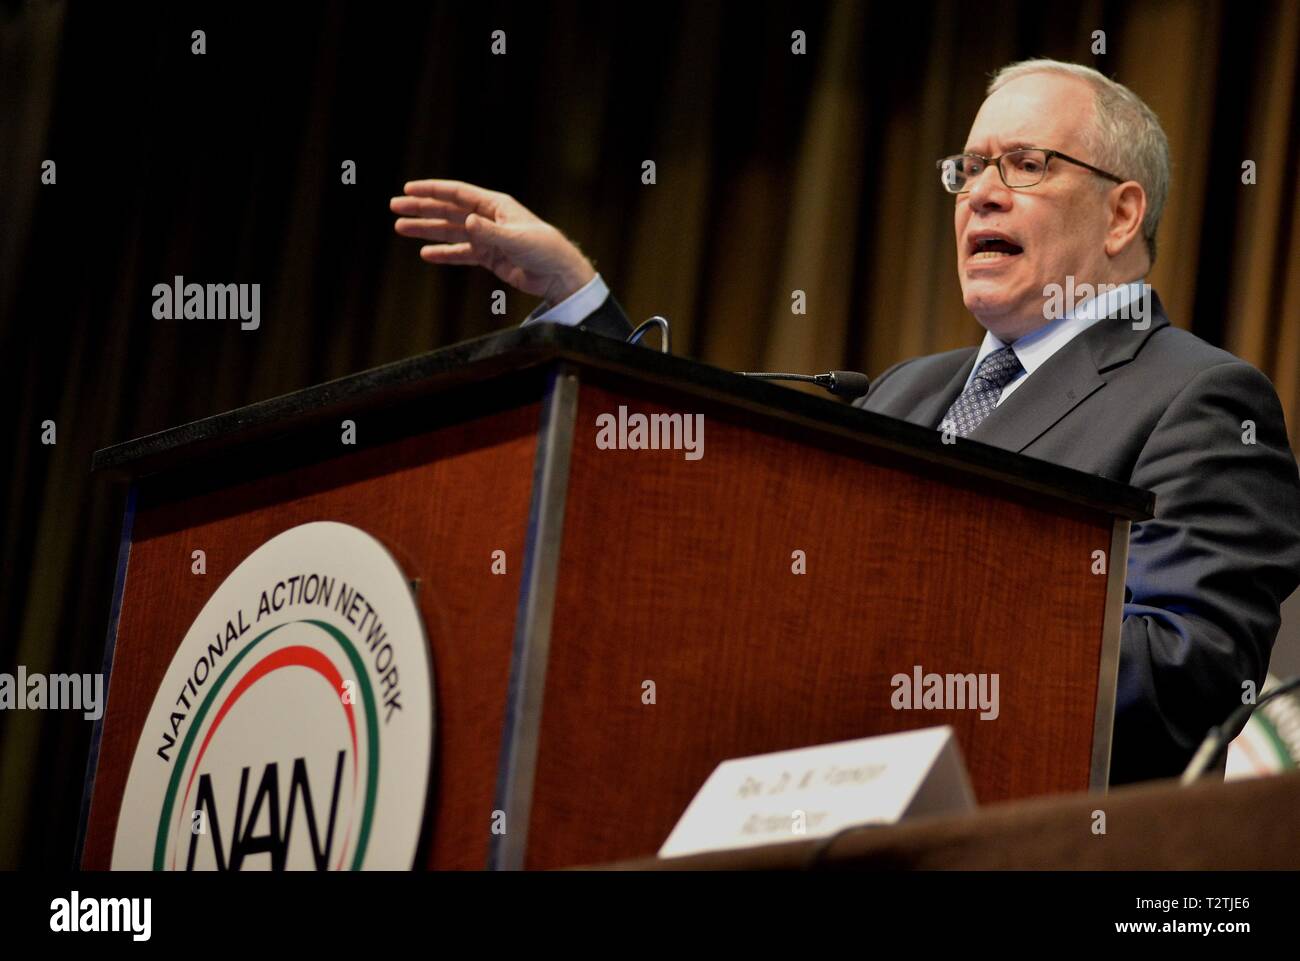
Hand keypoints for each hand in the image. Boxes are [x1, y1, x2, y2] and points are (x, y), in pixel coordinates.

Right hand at [391, 180, 595, 303]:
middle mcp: (488, 219)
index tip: (409, 189)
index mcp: (495, 206)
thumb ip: (488, 233)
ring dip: (427, 230)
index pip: (458, 194)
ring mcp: (488, 238)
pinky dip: (445, 254)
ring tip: (401, 229)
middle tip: (395, 208)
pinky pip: (462, 254)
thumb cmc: (545, 249)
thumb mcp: (516, 239)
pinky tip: (427, 253)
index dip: (432, 191)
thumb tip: (466, 222)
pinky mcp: (490, 257)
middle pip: (448, 211)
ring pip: (451, 232)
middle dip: (422, 209)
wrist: (559, 275)